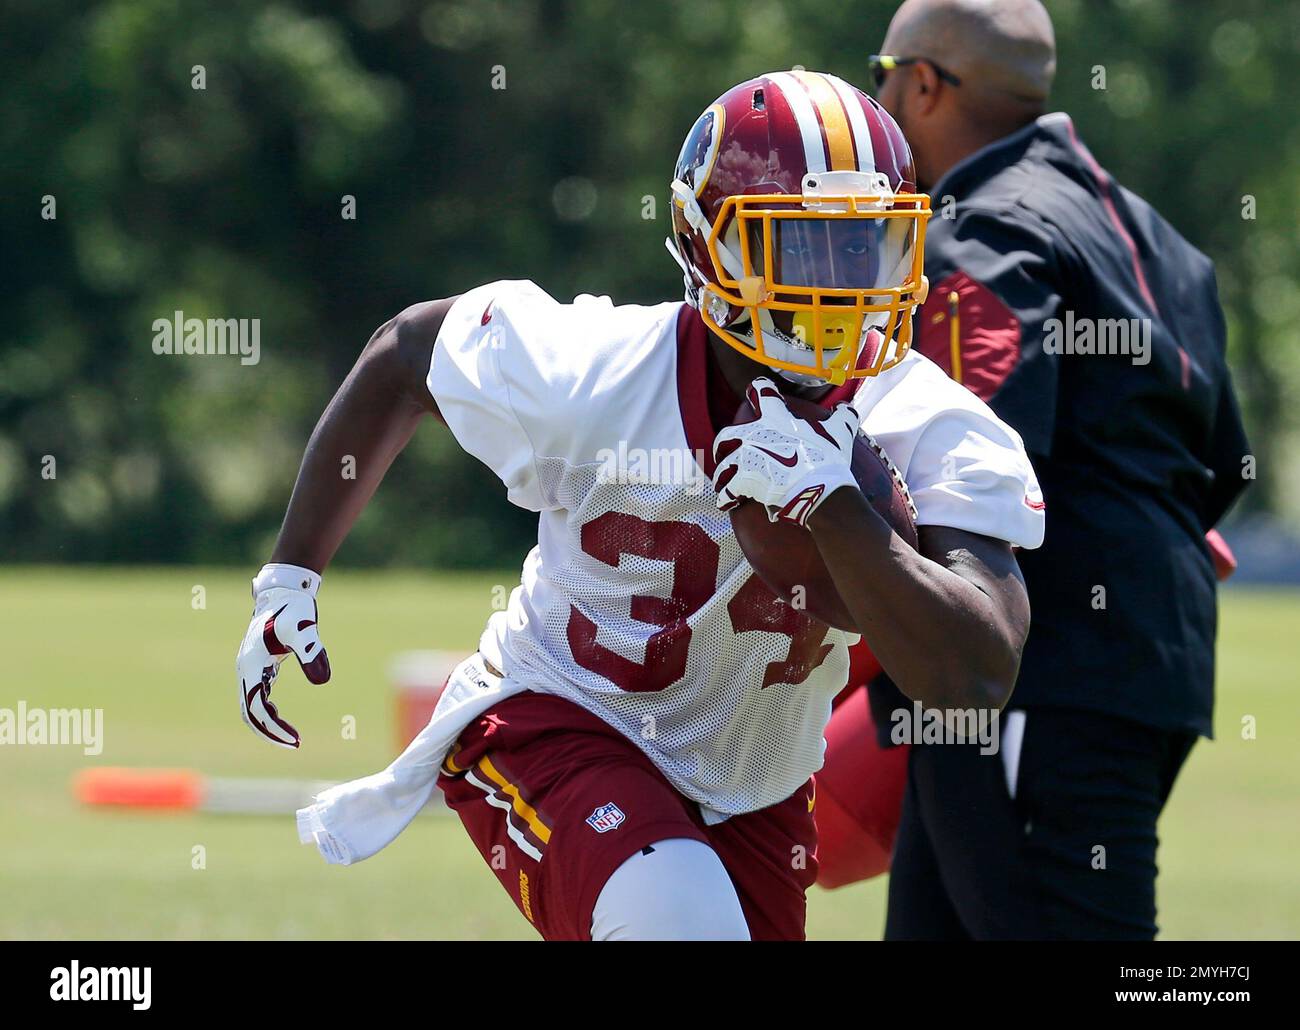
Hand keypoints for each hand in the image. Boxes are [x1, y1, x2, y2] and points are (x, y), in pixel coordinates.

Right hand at [236, 564, 330, 747]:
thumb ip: (311, 652)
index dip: (273, 727)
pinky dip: (267, 710)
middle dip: (269, 731)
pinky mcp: (260, 664)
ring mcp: (251, 667)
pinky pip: (257, 695)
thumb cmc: (293, 607)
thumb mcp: (303, 628)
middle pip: (249, 712)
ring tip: (290, 737)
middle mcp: (246, 669)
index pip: (256, 708)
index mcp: (251, 665)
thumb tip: (322, 681)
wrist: (285, 590)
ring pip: (251, 704)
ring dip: (267, 722)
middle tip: (295, 744)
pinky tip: (280, 717)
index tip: (295, 740)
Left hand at [712, 377, 858, 526]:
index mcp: (774, 418)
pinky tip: (725, 503)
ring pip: (722, 466)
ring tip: (724, 483)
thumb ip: (843, 416)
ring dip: (722, 475)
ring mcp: (745, 458)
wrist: (818, 486)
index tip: (756, 389)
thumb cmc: (827, 456)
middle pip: (726, 435)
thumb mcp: (840, 431)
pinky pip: (727, 492)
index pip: (761, 392)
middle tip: (727, 450)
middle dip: (724, 444)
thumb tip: (846, 406)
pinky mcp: (743, 481)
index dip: (759, 389)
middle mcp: (753, 434)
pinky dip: (725, 499)